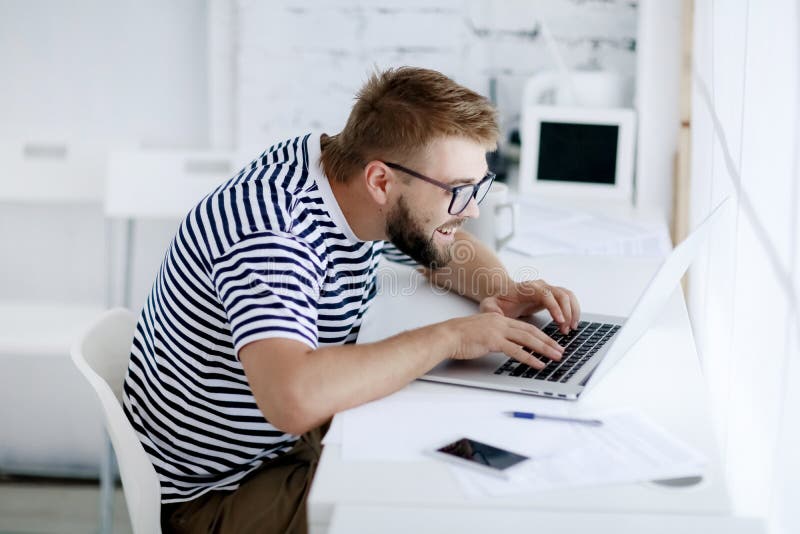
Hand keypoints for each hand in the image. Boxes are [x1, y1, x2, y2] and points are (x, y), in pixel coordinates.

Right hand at [442, 313, 564, 369]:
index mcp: (499, 318)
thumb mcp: (481, 331)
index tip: (551, 343)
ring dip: (544, 349)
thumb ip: (495, 335)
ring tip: (555, 357)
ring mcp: (497, 331)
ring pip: (527, 339)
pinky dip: (529, 358)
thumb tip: (505, 344)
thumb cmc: (460, 336)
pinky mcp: (493, 341)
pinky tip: (538, 364)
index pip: (526, 326)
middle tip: (560, 350)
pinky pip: (516, 350)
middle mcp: (501, 322)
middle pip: (531, 331)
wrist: (448, 335)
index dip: (541, 335)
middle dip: (548, 342)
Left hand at [479, 279, 580, 333]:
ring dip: (573, 311)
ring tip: (570, 328)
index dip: (554, 306)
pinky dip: (573, 310)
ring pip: (568, 295)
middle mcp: (540, 285)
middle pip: (560, 294)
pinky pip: (569, 299)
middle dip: (566, 312)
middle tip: (565, 330)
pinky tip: (572, 324)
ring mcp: (548, 289)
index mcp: (526, 288)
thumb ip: (490, 308)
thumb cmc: (498, 301)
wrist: (503, 294)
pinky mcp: (553, 295)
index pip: (545, 294)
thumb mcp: (489, 305)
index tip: (560, 321)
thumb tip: (494, 312)